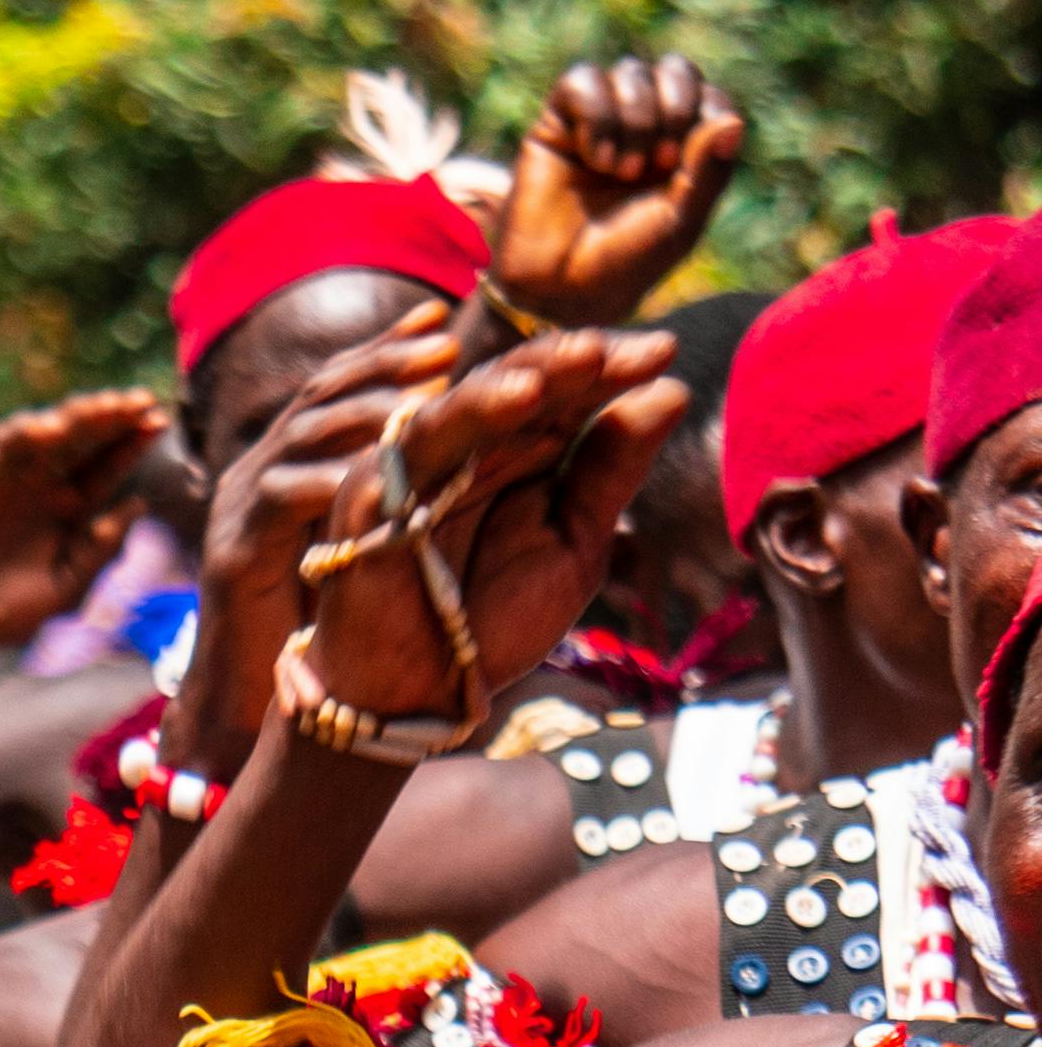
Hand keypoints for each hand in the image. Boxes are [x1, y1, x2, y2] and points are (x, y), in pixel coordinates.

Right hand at [0, 391, 170, 652]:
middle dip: (112, 418)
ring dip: (77, 416)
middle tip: (142, 401)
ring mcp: (10, 479)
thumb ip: (101, 548)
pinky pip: (2, 447)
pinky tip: (54, 429)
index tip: (159, 420)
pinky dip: (25, 433)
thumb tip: (140, 503)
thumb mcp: (68, 587)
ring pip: (48, 434)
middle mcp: (43, 486)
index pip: (106, 466)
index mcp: (70, 510)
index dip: (131, 442)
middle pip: (84, 441)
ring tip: (107, 406)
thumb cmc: (10, 614)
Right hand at [178, 312, 453, 760]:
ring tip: (428, 395)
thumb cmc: (323, 636)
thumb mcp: (368, 549)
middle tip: (446, 346)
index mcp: (294, 464)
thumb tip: (470, 448)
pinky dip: (331, 479)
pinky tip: (382, 473)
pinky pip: (281, 498)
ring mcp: (242, 508)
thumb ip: (399, 497)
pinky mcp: (233, 552)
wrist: (252, 716)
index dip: (389, 349)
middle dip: (384, 363)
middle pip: (322, 393)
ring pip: (302, 433)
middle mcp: (262, 472)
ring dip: (369, 410)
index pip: (341, 386)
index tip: (443, 318)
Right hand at [293, 329, 687, 743]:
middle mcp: (466, 449)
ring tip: (587, 355)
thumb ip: (611, 472)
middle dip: (577, 360)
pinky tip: (521, 394)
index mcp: (514, 455)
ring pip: (472, 400)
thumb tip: (672, 391)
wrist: (416, 697)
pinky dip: (470, 413)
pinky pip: (423, 441)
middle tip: (636, 348)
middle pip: (520, 382)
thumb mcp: (575, 544)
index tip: (665, 351)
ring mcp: (416, 465)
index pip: (563, 393)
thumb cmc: (488, 624)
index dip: (611, 369)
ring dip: (529, 373)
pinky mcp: (374, 491)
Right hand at [484, 56, 743, 330]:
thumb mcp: (680, 221)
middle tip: (662, 161)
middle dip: (675, 106)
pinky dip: (597, 115)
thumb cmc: (624, 261)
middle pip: (674, 69)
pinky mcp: (558, 122)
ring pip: (629, 71)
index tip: (687, 163)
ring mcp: (601, 121)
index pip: (709, 96)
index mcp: (684, 148)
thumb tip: (733, 121)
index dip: (706, 112)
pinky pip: (582, 80)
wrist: (557, 287)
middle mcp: (645, 127)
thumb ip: (708, 171)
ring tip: (622, 171)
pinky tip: (595, 158)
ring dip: (635, 118)